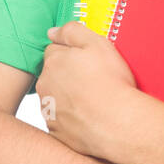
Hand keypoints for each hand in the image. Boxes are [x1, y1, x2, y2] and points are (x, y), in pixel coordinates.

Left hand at [36, 21, 136, 156]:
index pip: (55, 51)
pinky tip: (90, 117)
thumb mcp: (97, 44)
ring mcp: (49, 110)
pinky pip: (61, 120)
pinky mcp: (56, 131)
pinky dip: (72, 118)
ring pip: (56, 98)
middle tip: (94, 81)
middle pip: (53, 75)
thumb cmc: (111, 84)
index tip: (88, 62)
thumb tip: (53, 31)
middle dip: (68, 76)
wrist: (118, 124)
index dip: (73, 55)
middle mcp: (45, 86)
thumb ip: (72, 31)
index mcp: (53, 62)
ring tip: (94, 100)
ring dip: (69, 97)